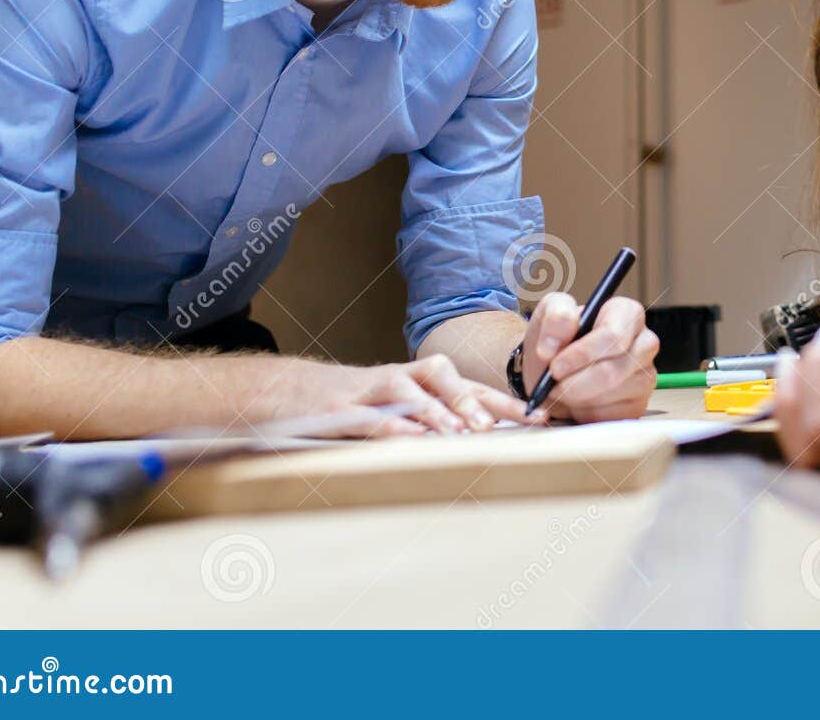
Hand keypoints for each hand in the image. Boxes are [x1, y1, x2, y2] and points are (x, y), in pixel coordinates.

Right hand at [281, 355, 537, 436]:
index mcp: (413, 382)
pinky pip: (365, 414)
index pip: (466, 385)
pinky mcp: (335, 409)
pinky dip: (387, 425)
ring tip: (459, 431)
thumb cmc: (344, 405)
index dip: (502, 400)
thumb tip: (477, 444)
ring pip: (405, 388)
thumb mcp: (388, 410)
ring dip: (434, 409)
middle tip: (495, 424)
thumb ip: (427, 423)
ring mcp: (365, 391)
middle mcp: (396, 381)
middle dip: (471, 398)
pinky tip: (406, 438)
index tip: (539, 416)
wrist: (280, 391)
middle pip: (440, 375)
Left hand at [520, 293, 658, 421]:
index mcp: (628, 313)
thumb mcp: (549, 312)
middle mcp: (645, 343)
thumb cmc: (558, 337)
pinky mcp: (638, 404)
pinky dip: (584, 413)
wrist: (554, 369)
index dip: (582, 354)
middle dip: (575, 382)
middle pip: (612, 371)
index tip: (555, 366)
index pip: (614, 335)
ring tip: (562, 388)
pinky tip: (576, 401)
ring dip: (577, 398)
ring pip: (609, 397)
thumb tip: (559, 337)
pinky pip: (610, 416)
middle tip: (552, 384)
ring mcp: (645, 376)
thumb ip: (556, 315)